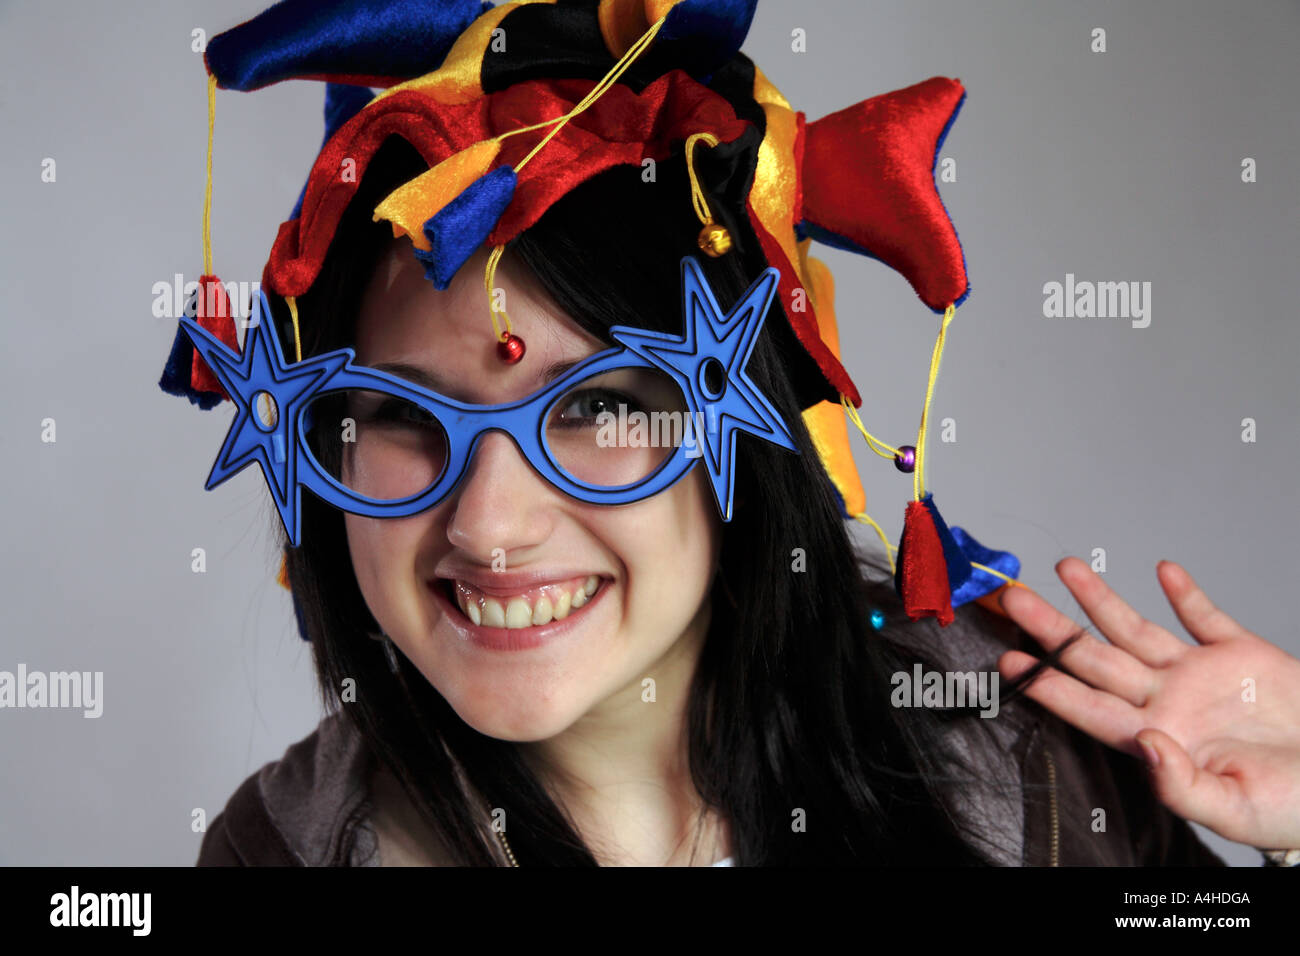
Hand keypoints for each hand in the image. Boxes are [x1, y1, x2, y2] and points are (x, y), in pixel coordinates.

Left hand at [996, 557, 1299, 850]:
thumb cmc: (1290, 806)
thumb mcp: (1235, 810)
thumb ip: (1182, 785)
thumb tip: (1145, 746)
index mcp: (1159, 737)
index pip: (1089, 707)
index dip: (1048, 685)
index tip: (1010, 663)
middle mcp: (1168, 701)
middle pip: (1096, 659)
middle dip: (1053, 629)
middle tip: (1015, 602)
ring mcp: (1198, 675)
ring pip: (1135, 630)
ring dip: (1100, 599)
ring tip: (1065, 569)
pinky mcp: (1238, 653)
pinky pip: (1204, 616)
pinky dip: (1185, 594)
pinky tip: (1163, 571)